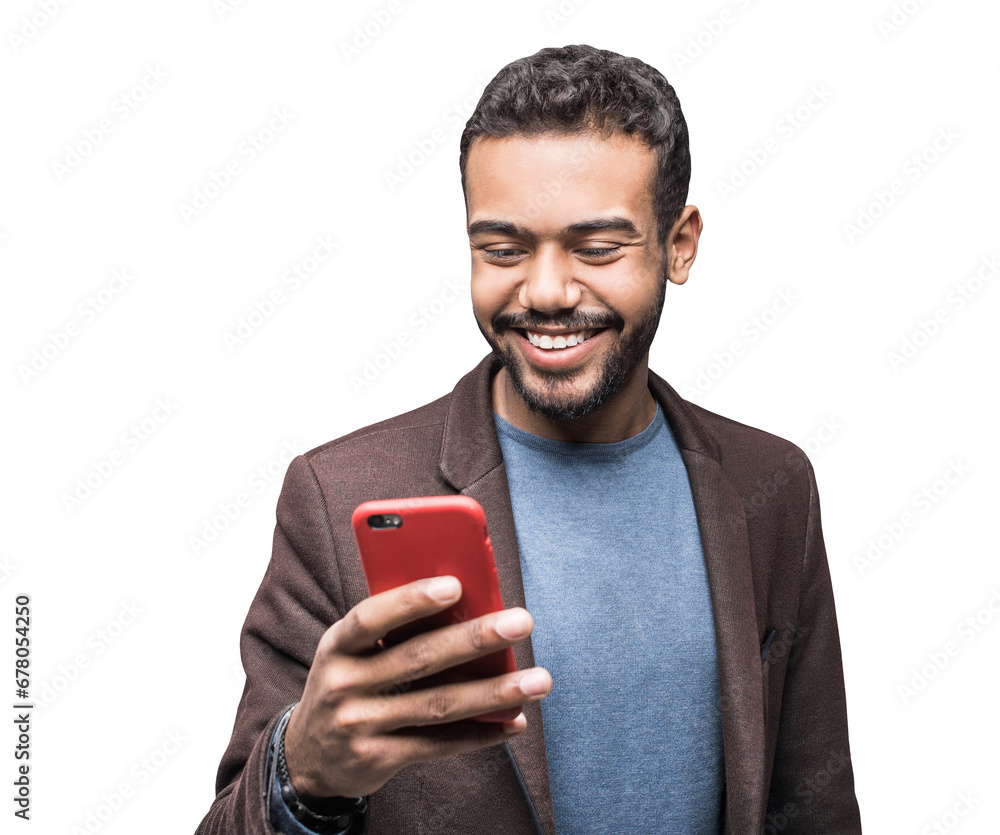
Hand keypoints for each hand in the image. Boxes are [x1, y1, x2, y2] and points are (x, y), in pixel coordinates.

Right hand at [283, 575, 551, 797]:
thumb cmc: (348, 682)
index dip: (412, 600)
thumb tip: (466, 603)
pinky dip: (481, 734)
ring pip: (438, 705)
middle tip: (521, 621)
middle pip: (418, 659)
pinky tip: (514, 721)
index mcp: (337, 645)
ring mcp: (359, 725)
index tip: (456, 585)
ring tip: (538, 680)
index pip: (372, 617)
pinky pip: (439, 745)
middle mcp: (343, 684)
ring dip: (495, 692)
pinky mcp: (377, 760)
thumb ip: (393, 630)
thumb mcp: (351, 651)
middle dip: (476, 638)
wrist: (307, 756)